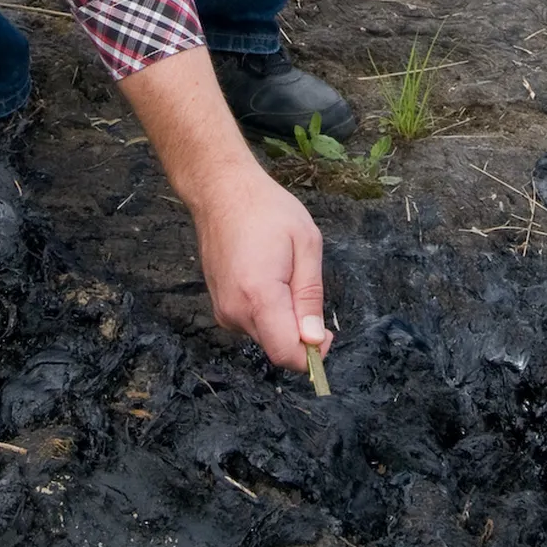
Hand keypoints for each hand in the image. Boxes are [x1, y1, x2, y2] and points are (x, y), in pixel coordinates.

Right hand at [190, 161, 329, 371]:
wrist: (221, 191)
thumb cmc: (266, 209)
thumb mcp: (306, 243)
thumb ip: (310, 295)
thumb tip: (315, 340)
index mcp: (259, 295)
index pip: (285, 354)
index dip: (312, 354)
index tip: (326, 332)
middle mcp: (235, 311)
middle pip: (277, 346)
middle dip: (300, 331)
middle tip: (303, 283)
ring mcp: (224, 311)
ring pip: (266, 336)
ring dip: (283, 318)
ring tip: (283, 273)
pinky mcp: (220, 307)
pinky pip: (252, 324)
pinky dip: (268, 312)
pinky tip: (267, 275)